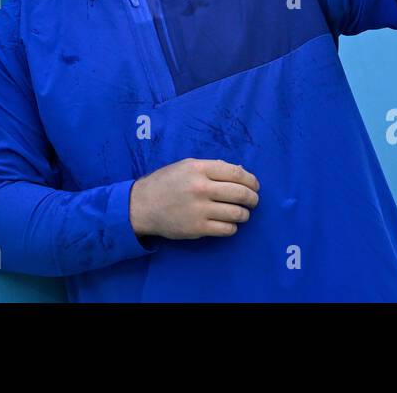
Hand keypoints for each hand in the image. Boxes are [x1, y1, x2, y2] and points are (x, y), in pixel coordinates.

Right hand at [130, 158, 259, 239]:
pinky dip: (233, 227)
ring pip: (237, 213)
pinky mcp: (197, 228)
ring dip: (245, 214)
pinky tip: (229, 223)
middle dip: (252, 198)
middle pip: (240, 193)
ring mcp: (199, 209)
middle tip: (253, 201)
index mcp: (199, 168)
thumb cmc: (166, 182)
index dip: (251, 180)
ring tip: (242, 213)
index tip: (254, 185)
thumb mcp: (186, 166)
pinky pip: (227, 229)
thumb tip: (240, 169)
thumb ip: (213, 167)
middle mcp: (201, 188)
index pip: (236, 173)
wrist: (142, 205)